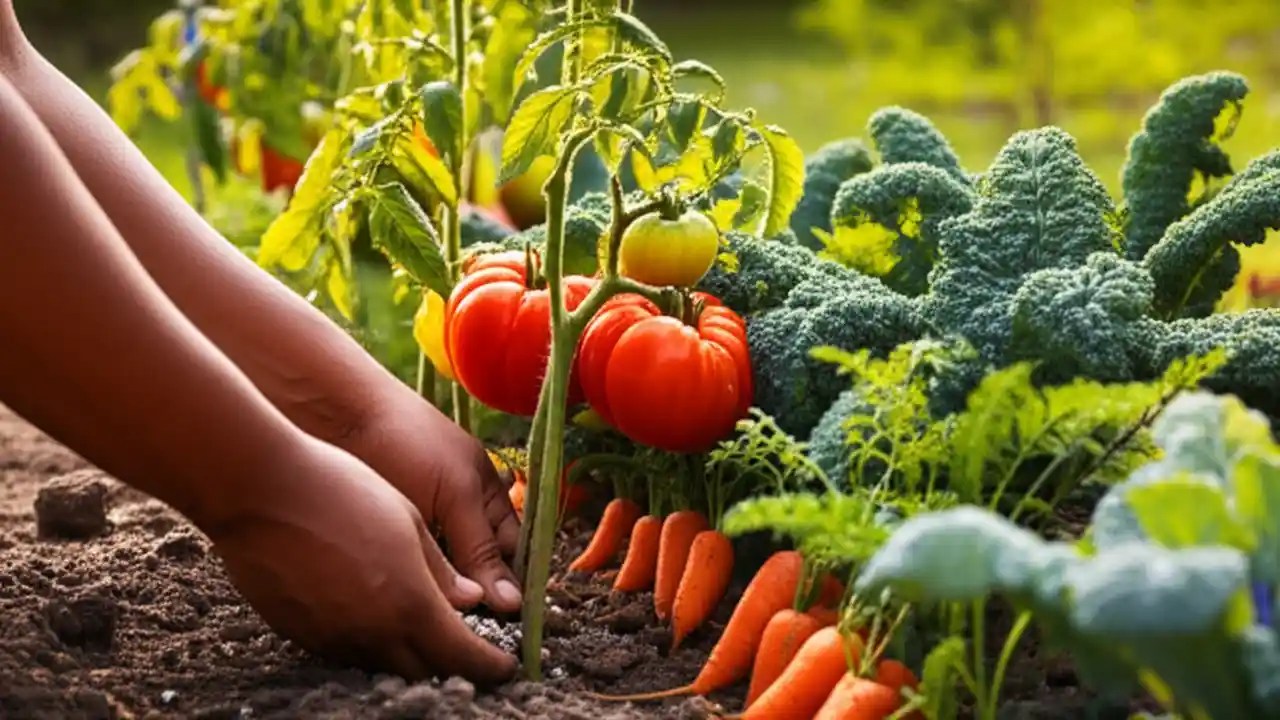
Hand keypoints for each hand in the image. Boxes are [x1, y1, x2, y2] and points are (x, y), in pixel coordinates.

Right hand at [206, 436, 517, 682]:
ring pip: (384, 666)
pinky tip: (373, 616)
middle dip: (453, 664)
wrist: (261, 489)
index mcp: (412, 604)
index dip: (491, 666)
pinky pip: (347, 653)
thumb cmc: (344, 491)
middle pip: (426, 671)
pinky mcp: (301, 635)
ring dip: (409, 655)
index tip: (508, 666)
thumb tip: (472, 600)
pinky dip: (371, 645)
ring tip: (422, 631)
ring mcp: (333, 639)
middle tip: (468, 648)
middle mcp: (374, 633)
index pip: (464, 657)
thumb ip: (443, 571)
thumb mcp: (409, 521)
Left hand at [346, 387, 523, 613]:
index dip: (510, 585)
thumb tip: (513, 605)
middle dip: (475, 596)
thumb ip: (481, 550)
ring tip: (434, 618)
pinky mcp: (387, 536)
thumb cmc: (409, 444)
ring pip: (444, 576)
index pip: (512, 553)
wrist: (338, 415)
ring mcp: (422, 526)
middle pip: (478, 570)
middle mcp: (459, 514)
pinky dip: (412, 586)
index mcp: (487, 497)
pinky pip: (410, 572)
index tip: (504, 622)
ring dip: (442, 595)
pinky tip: (404, 603)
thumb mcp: (455, 496)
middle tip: (464, 623)